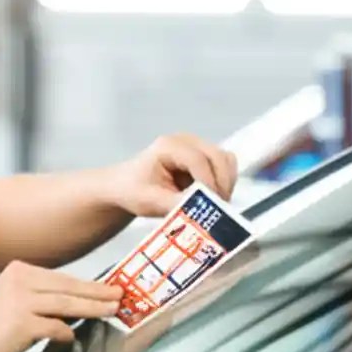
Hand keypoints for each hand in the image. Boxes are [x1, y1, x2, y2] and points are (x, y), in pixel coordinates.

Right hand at [0, 261, 122, 351]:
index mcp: (18, 271)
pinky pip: (56, 328)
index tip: (108, 287)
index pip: (61, 277)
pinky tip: (72, 338)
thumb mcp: (11, 301)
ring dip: (94, 309)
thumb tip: (77, 301)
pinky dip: (66, 334)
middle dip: (98, 293)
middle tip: (121, 296)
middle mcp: (19, 280)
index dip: (87, 284)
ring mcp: (20, 301)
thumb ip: (40, 297)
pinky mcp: (22, 325)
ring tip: (113, 311)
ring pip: (68, 305)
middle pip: (69, 287)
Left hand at [105, 134, 237, 218]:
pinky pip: (224, 166)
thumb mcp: (151, 202)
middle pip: (217, 156)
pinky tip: (212, 197)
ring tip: (215, 204)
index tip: (211, 206)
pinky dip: (224, 182)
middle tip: (218, 209)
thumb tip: (203, 211)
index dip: (208, 183)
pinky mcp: (204, 156)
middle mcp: (186, 141)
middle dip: (221, 184)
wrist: (126, 186)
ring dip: (225, 183)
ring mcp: (197, 146)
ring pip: (225, 160)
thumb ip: (177, 205)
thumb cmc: (134, 191)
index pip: (197, 160)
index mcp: (168, 146)